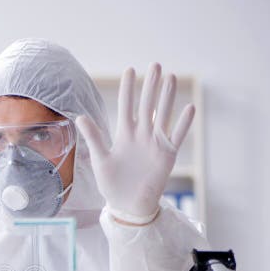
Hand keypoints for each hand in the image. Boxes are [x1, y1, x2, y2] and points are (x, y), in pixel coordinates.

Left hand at [76, 63, 194, 224]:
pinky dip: (183, 124)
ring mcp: (155, 144)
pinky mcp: (167, 155)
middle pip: (147, 106)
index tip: (130, 70)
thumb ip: (94, 138)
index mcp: (124, 135)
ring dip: (167, 98)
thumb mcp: (100, 159)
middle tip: (156, 65)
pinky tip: (188, 108)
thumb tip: (80, 117)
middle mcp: (141, 135)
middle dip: (151, 86)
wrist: (127, 205)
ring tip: (171, 78)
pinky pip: (177, 136)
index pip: (126, 106)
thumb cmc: (111, 184)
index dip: (128, 89)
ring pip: (163, 115)